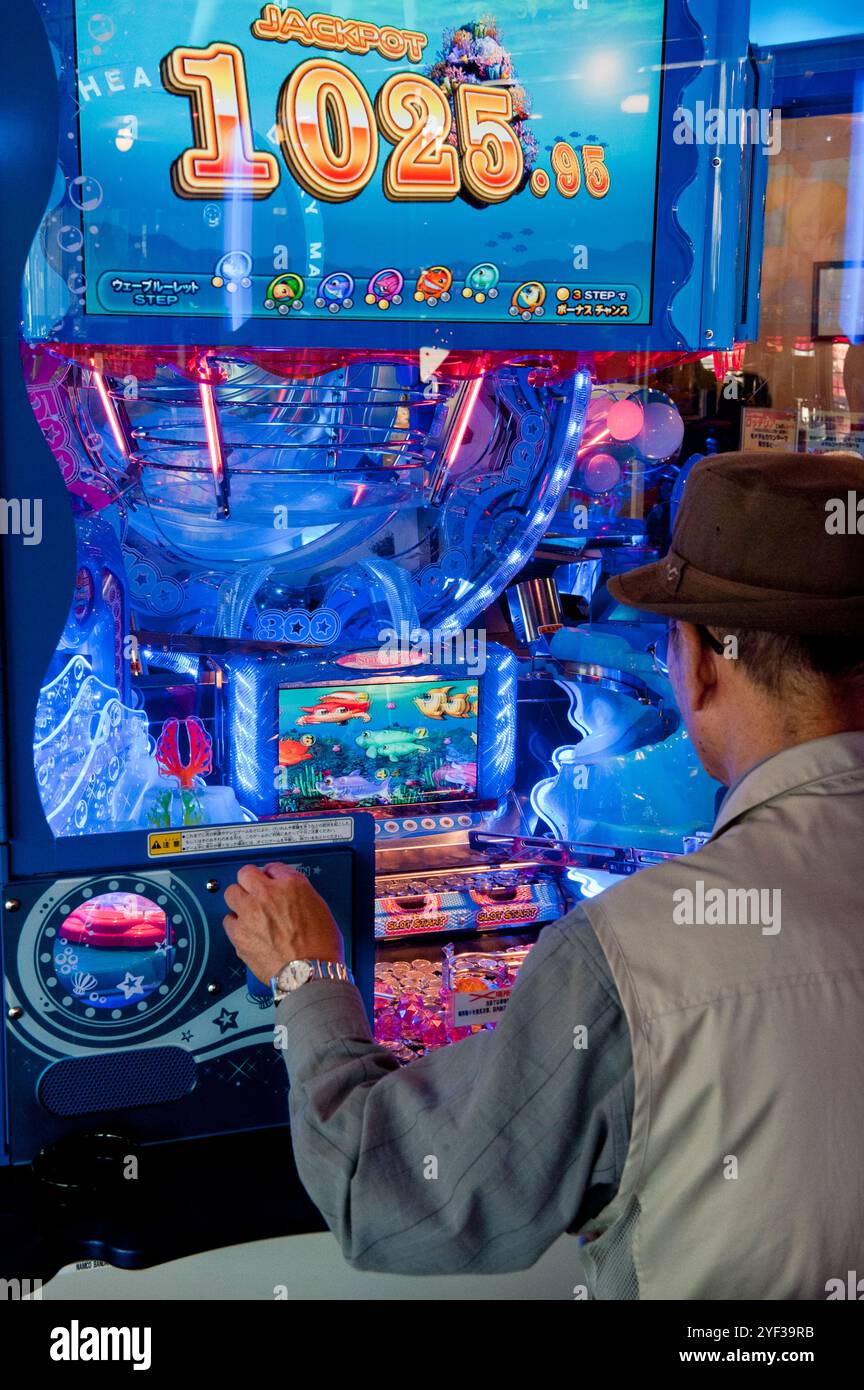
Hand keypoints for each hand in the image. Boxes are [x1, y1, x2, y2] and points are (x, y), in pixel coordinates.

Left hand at [222, 862, 344, 983]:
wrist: (309, 973)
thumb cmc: (321, 947)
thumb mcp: (319, 909)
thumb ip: (300, 895)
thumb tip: (290, 895)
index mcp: (292, 885)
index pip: (274, 868)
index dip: (272, 876)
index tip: (271, 882)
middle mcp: (267, 894)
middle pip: (246, 873)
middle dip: (250, 882)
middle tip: (255, 892)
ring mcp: (250, 913)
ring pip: (231, 893)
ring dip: (239, 900)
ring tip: (247, 911)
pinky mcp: (239, 933)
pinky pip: (228, 920)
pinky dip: (235, 924)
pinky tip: (246, 931)